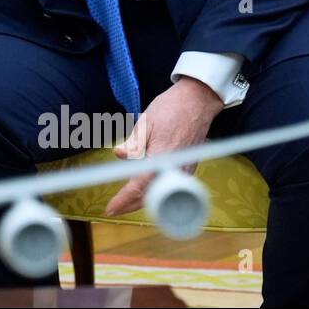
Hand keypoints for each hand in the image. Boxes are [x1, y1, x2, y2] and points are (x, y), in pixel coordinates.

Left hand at [104, 76, 222, 216]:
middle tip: (115, 208)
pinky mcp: (189, 166)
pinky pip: (171, 185)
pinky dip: (157, 191)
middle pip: (153, 196)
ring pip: (163, 193)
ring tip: (127, 201)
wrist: (198, 100)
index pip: (140, 185)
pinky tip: (145, 189)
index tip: (111, 209)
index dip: (124, 199)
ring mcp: (185, 168)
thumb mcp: (145, 122)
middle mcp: (176, 167)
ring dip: (145, 200)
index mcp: (162, 156)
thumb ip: (133, 143)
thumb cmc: (171, 108)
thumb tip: (118, 155)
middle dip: (132, 205)